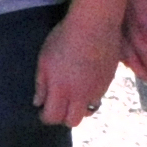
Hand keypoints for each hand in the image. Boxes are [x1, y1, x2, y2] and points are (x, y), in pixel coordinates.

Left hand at [36, 11, 121, 127]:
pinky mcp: (108, 81)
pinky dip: (90, 95)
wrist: (95, 24)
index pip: (52, 117)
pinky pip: (98, 97)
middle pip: (72, 121)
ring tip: (74, 94)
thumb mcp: (44, 59)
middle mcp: (80, 95)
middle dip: (63, 117)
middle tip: (59, 105)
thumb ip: (41, 84)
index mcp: (61, 89)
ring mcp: (96, 89)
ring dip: (79, 107)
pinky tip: (86, 81)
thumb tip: (39, 102)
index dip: (45, 117)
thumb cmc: (64, 38)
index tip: (42, 110)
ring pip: (88, 110)